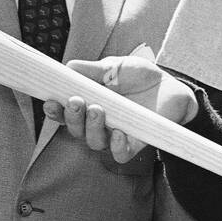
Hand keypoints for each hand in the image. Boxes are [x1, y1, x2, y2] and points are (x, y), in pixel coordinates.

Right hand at [43, 48, 196, 162]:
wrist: (172, 86)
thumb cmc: (139, 77)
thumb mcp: (115, 67)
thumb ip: (92, 70)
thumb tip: (67, 67)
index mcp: (88, 103)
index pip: (64, 113)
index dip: (54, 111)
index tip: (49, 101)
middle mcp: (98, 123)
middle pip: (75, 129)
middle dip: (71, 117)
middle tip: (75, 101)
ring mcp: (115, 135)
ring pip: (93, 142)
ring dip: (90, 128)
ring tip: (97, 110)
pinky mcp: (135, 144)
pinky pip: (119, 154)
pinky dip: (115, 146)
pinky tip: (117, 132)